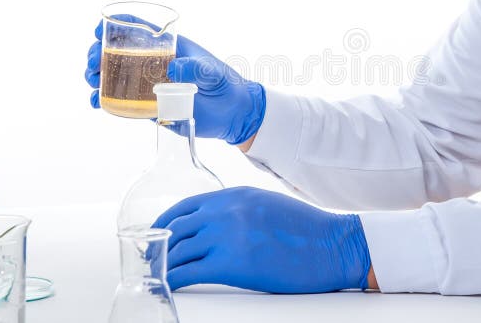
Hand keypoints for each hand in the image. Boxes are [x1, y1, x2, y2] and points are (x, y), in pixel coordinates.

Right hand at [85, 21, 264, 144]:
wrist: (234, 114)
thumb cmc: (226, 85)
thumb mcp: (213, 72)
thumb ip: (196, 69)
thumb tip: (173, 69)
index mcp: (170, 46)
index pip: (139, 29)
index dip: (116, 25)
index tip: (98, 30)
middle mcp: (156, 63)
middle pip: (119, 52)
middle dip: (99, 53)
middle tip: (92, 62)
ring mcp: (151, 85)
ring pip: (116, 76)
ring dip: (98, 76)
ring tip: (92, 81)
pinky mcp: (151, 106)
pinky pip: (123, 102)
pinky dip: (106, 101)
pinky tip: (97, 102)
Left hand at [148, 186, 370, 292]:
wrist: (331, 245)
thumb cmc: (305, 229)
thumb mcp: (265, 204)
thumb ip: (236, 209)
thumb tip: (213, 224)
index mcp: (233, 195)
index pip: (185, 206)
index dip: (165, 221)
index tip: (157, 232)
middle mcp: (224, 212)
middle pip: (176, 228)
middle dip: (158, 244)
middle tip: (150, 256)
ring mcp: (226, 236)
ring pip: (178, 250)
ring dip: (163, 263)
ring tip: (156, 273)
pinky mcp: (231, 264)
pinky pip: (189, 272)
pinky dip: (173, 278)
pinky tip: (169, 284)